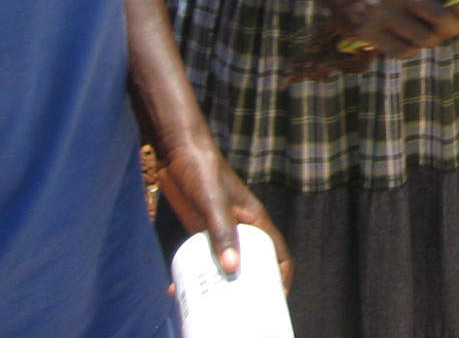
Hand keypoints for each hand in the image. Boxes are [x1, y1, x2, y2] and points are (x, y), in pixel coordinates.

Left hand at [154, 134, 292, 290]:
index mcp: (255, 219)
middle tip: (236, 309)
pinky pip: (204, 256)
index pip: (278, 253)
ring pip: (227, 262)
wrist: (177, 150)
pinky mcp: (200, 228)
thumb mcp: (214, 201)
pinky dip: (198, 272)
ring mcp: (220, 228)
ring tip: (206, 303)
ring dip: (219, 283)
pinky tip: (181, 285)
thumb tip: (232, 270)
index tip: (276, 301)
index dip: (281, 277)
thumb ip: (222, 232)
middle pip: (253, 262)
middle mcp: (241, 227)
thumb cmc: (203, 170)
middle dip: (247, 287)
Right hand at [315, 0, 458, 57]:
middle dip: (453, 26)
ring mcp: (376, 8)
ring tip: (433, 33)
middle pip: (439, 16)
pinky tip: (411, 39)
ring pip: (424, 38)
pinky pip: (402, 50)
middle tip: (451, 26)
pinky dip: (413, 48)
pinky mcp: (364, 28)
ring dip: (435, 40)